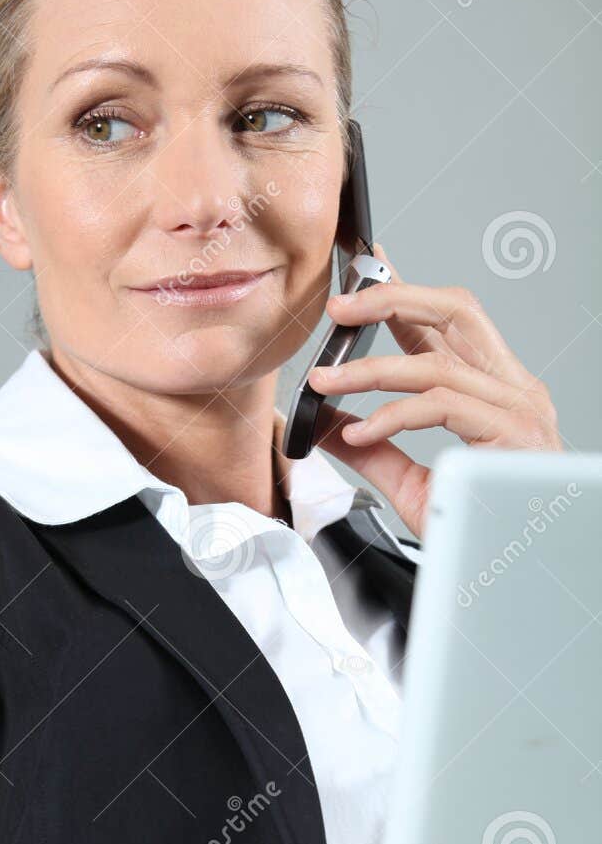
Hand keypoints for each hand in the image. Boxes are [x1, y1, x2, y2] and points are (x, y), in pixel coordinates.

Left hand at [305, 241, 563, 541]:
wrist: (517, 574)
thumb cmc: (479, 528)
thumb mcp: (413, 485)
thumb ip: (376, 451)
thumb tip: (329, 425)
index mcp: (495, 391)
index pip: (448, 323)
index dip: (405, 291)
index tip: (365, 269)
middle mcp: (513, 389)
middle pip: (455, 311)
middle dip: (392, 299)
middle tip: (339, 307)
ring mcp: (518, 409)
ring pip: (437, 362)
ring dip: (370, 370)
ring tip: (325, 383)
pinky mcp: (511, 434)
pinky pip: (442, 405)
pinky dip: (393, 414)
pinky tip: (361, 431)